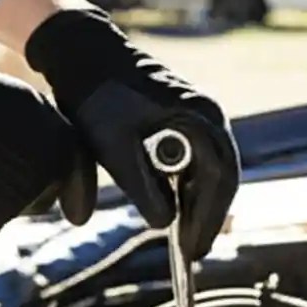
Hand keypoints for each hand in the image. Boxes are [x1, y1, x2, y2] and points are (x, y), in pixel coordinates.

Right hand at [0, 42, 95, 236]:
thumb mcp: (15, 104)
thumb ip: (43, 133)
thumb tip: (52, 161)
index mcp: (60, 144)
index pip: (78, 171)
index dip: (77, 183)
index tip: (76, 205)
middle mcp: (46, 178)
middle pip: (47, 192)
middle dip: (35, 184)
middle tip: (0, 163)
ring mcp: (14, 205)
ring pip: (16, 207)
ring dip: (4, 194)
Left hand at [24, 8, 239, 258]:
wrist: (84, 54)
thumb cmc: (97, 96)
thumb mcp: (114, 146)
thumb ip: (141, 187)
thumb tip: (165, 224)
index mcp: (200, 116)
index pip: (219, 177)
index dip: (208, 218)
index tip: (192, 250)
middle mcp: (208, 114)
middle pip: (222, 175)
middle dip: (208, 216)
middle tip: (192, 252)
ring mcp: (199, 115)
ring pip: (212, 169)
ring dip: (200, 203)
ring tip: (185, 238)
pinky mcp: (184, 119)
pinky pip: (197, 159)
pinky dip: (190, 187)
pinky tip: (175, 208)